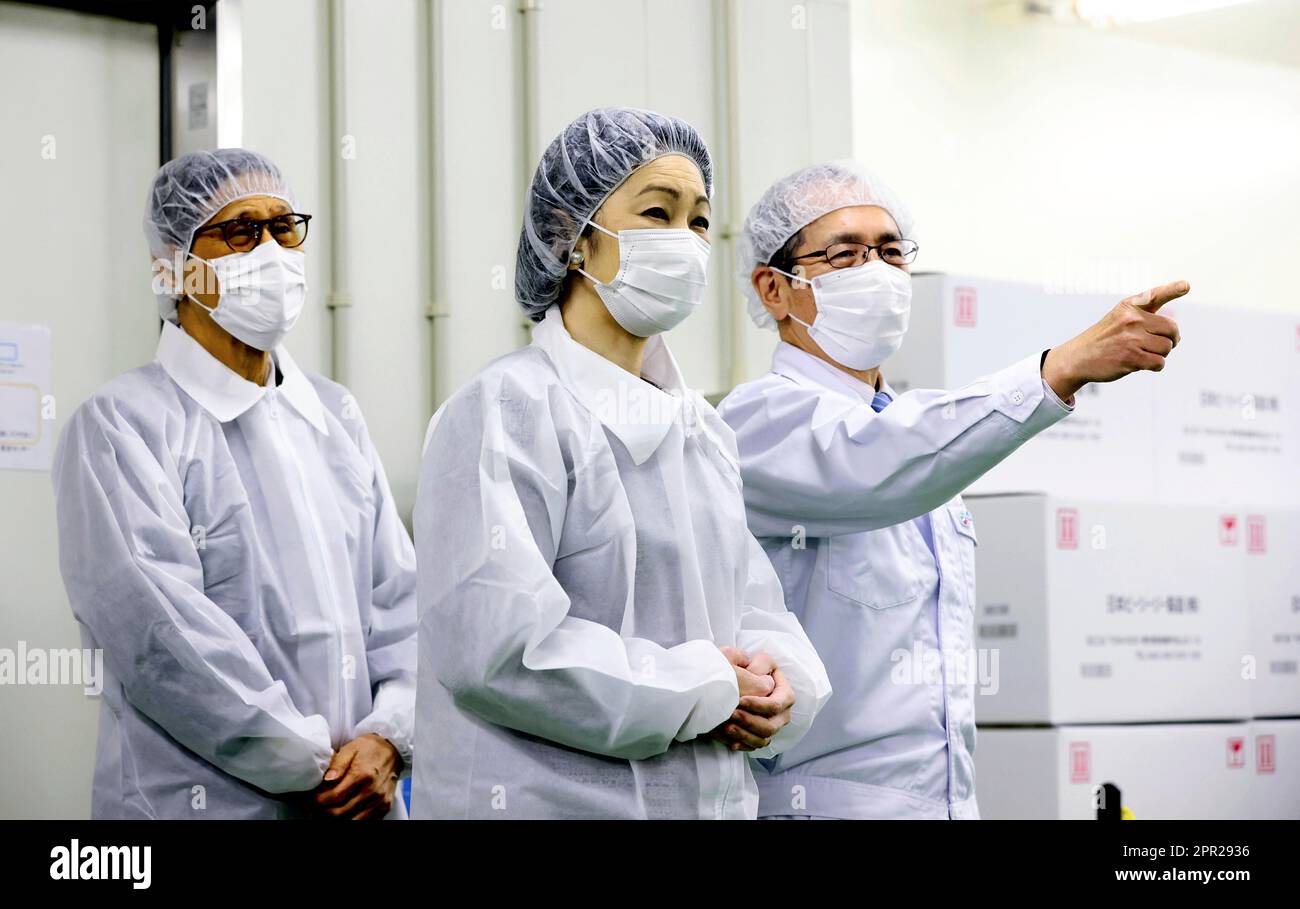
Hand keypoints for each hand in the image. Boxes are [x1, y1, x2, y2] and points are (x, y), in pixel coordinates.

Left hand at [313, 733, 401, 819]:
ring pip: (351, 821)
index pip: (334, 797)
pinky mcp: (385, 807)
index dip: (319, 800)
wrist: (393, 750)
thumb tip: (327, 779)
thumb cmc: (370, 748)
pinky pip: (364, 822)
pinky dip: (351, 819)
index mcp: (363, 774)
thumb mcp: (351, 748)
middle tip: (319, 804)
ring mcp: (380, 801)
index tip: (315, 797)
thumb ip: (338, 764)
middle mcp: (373, 790)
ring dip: (336, 817)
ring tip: (331, 808)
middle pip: (339, 812)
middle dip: (324, 810)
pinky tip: (345, 811)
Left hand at [710, 648, 786, 751]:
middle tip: (731, 714)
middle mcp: (782, 714)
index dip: (759, 705)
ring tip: (726, 727)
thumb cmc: (746, 668)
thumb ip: (761, 664)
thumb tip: (760, 678)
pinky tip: (730, 741)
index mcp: (785, 695)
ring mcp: (772, 727)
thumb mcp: (758, 660)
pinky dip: (743, 745)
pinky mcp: (760, 737)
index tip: (740, 700)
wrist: (734, 681)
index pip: (776, 705)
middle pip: (770, 726)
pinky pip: (754, 747)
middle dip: (749, 721)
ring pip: (763, 739)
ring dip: (744, 735)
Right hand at [1042, 280, 1187, 401]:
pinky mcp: (1131, 358)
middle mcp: (1131, 320)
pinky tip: (1141, 364)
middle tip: (1161, 344)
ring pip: (1167, 347)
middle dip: (1171, 339)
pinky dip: (1155, 366)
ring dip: (1160, 354)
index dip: (1172, 290)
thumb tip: (1174, 331)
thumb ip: (1143, 316)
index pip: (1155, 295)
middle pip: (1171, 329)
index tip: (1186, 286)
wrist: (1078, 357)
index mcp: (1129, 307)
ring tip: (1143, 354)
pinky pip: (1159, 362)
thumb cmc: (1103, 338)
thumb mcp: (1118, 318)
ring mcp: (1131, 339)